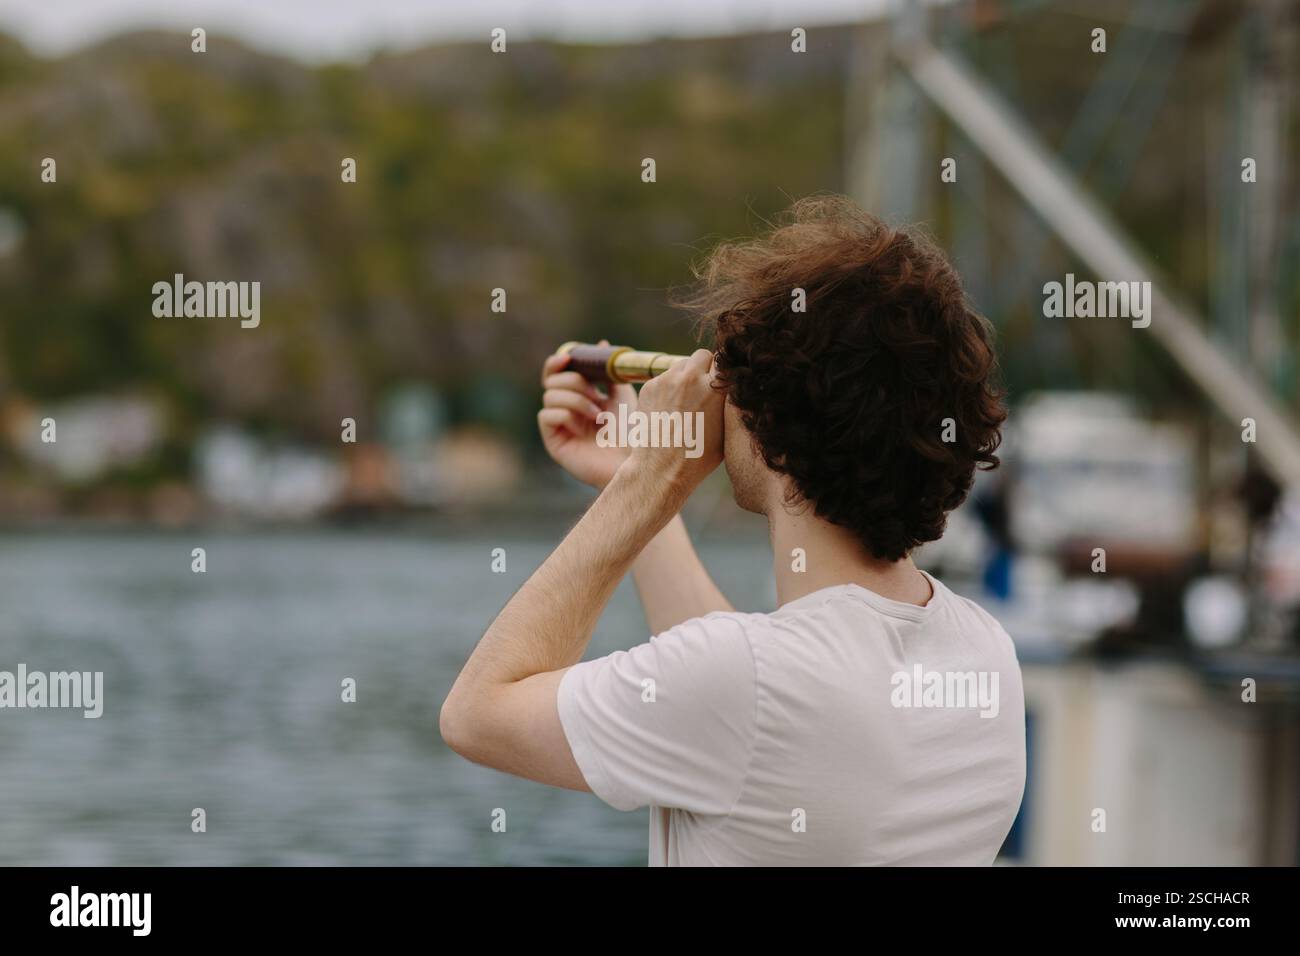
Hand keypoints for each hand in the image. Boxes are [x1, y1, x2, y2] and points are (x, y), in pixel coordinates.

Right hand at [537, 342, 637, 488]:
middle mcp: (566, 410)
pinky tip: (585, 428)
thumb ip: (608, 372)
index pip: (557, 373)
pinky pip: (547, 416)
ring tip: (598, 415)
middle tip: (595, 393)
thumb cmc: (633, 431)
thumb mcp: (622, 394)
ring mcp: (559, 426)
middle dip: (573, 381)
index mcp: (579, 396)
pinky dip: (567, 415)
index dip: (558, 361)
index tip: (569, 356)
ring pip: (550, 397)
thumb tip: (602, 344)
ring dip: (576, 400)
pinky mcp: (554, 442)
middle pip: (551, 381)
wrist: (636, 461)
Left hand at [620, 348, 722, 496]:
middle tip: (703, 388)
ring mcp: (668, 380)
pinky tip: (668, 411)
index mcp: (716, 388)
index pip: (726, 360)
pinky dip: (667, 389)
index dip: (724, 370)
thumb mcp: (726, 428)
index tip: (723, 380)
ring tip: (684, 404)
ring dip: (684, 377)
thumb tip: (734, 387)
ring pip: (681, 365)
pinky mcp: (650, 385)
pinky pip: (663, 378)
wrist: (661, 468)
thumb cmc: (699, 455)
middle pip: (702, 356)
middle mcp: (692, 378)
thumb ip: (729, 402)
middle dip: (704, 368)